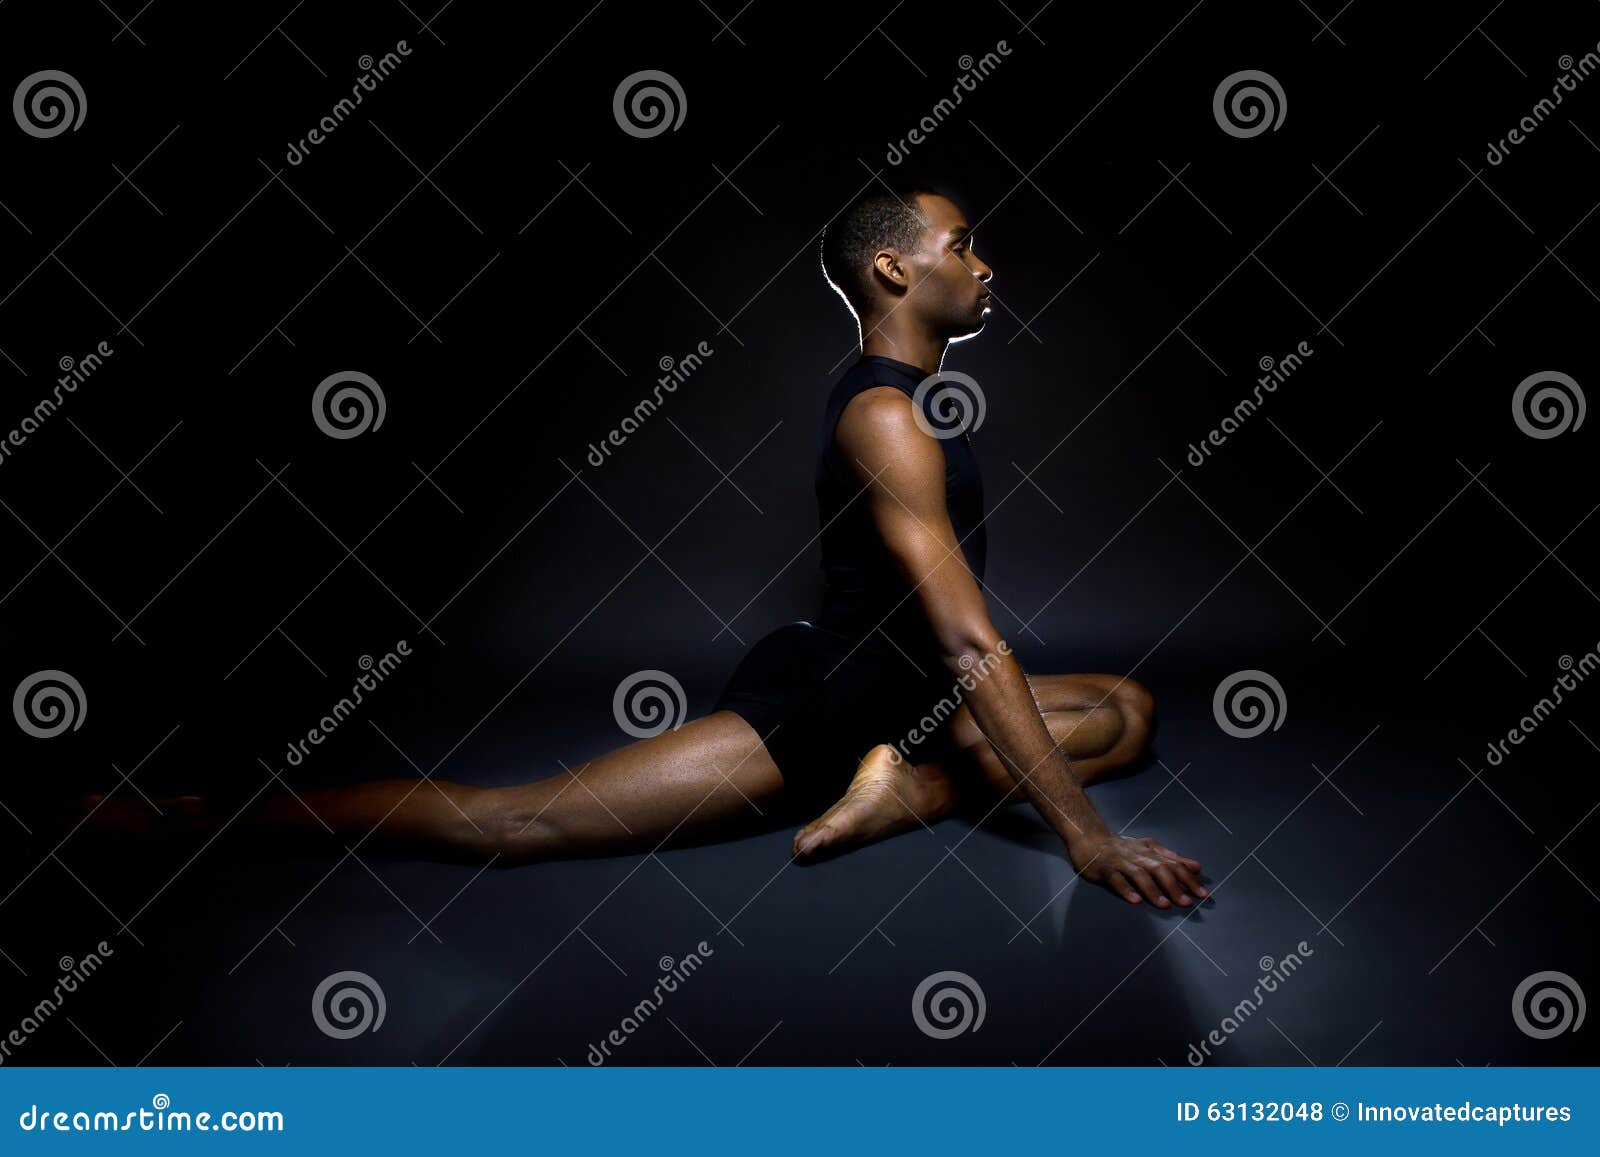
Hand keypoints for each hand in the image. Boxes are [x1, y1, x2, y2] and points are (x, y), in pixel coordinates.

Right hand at [1069, 833, 1208, 907]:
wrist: (1088, 837)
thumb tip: (1197, 867)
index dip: (1189, 878)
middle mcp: (1137, 855)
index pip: (1173, 864)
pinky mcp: (1104, 869)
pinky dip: (1126, 889)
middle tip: (1186, 903)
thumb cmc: (1121, 847)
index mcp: (1150, 851)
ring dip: (1152, 890)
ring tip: (1164, 905)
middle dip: (1174, 886)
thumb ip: (1172, 857)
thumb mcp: (1148, 848)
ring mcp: (1120, 862)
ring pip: (1138, 874)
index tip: (1203, 894)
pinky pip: (1116, 879)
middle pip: (1159, 869)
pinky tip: (1135, 901)